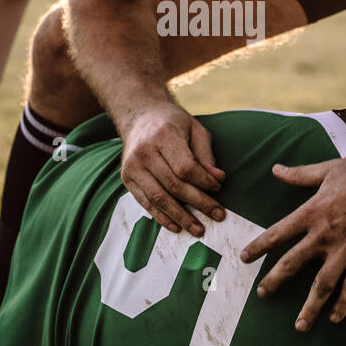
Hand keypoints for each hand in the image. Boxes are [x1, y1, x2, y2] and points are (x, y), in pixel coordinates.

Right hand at [117, 101, 225, 235]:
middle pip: (174, 185)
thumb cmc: (173, 123)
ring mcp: (132, 167)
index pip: (185, 167)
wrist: (140, 116)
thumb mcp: (194, 130)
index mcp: (163, 136)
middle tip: (218, 215)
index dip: (204, 182)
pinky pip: (145, 203)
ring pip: (159, 198)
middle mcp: (144, 152)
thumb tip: (218, 179)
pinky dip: (162, 217)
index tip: (218, 189)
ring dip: (181, 217)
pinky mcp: (126, 178)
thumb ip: (205, 155)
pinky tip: (177, 226)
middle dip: (198, 203)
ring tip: (198, 229)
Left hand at [240, 153, 345, 330]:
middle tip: (262, 294)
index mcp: (312, 211)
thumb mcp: (327, 170)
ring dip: (310, 307)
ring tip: (299, 326)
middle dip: (275, 280)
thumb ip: (300, 175)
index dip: (259, 246)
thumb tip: (275, 169)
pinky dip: (344, 304)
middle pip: (293, 263)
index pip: (278, 233)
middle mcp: (324, 234)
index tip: (244, 258)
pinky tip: (335, 318)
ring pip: (323, 284)